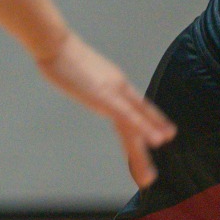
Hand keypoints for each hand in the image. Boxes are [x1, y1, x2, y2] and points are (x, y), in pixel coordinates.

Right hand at [35, 34, 176, 187]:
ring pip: (134, 126)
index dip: (151, 121)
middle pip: (139, 120)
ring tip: (148, 176)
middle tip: (151, 173)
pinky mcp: (104, 96)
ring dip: (141, 154)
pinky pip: (128, 117)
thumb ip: (86, 80)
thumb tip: (85, 83)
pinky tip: (155, 142)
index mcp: (113, 82)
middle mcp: (118, 87)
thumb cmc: (60, 54)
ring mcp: (113, 93)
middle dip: (148, 143)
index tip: (164, 134)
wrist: (55, 42)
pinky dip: (143, 129)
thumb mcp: (78, 70)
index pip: (137, 106)